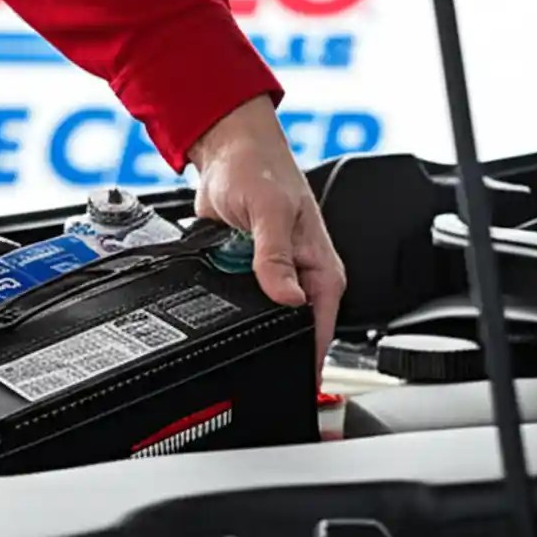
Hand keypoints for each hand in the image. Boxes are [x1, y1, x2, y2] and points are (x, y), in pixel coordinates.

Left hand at [188, 95, 345, 382]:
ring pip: (257, 318)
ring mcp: (271, 278)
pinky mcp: (244, 274)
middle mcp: (299, 278)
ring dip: (242, 321)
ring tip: (230, 318)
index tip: (294, 385)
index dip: (308, 360)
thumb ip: (274, 257)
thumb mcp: (269, 212)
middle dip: (270, 345)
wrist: (226, 151)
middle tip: (251, 363)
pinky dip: (223, 302)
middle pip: (289, 330)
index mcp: (321, 269)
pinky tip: (216, 297)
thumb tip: (287, 297)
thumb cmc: (261, 169)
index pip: (321, 329)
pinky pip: (234, 302)